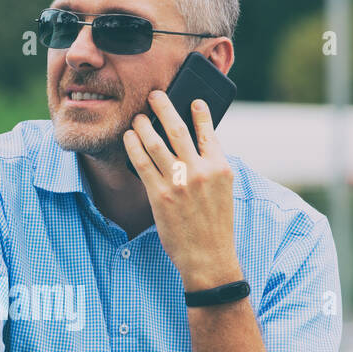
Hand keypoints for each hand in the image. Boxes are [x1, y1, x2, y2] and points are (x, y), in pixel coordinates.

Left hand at [123, 91, 240, 290]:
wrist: (209, 257)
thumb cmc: (215, 225)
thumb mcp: (223, 191)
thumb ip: (211, 167)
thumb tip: (194, 145)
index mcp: (220, 167)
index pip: (208, 131)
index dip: (199, 112)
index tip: (192, 100)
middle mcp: (200, 171)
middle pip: (178, 129)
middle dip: (164, 107)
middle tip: (155, 94)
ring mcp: (179, 182)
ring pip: (156, 143)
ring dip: (143, 125)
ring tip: (137, 117)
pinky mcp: (160, 195)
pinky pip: (142, 163)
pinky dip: (134, 147)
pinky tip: (129, 138)